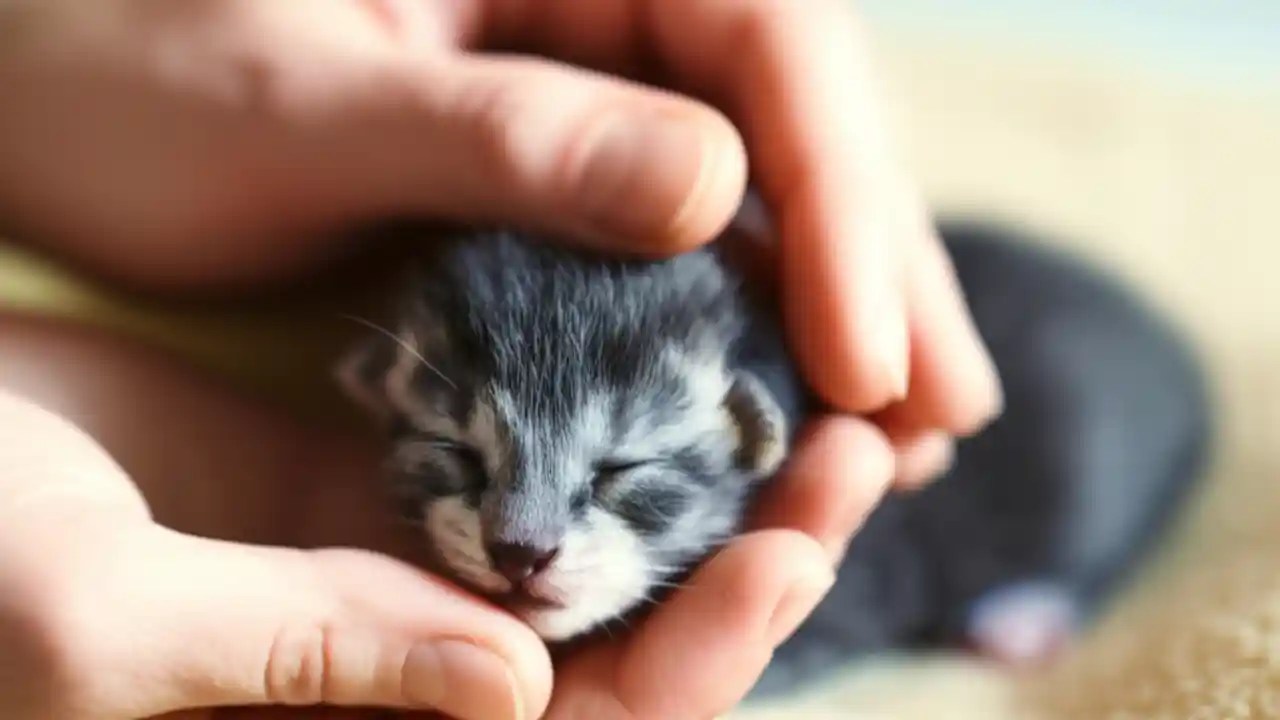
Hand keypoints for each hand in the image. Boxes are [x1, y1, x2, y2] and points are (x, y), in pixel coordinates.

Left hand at [0, 0, 1000, 448]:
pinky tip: (804, 393)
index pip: (760, 39)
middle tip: (943, 411)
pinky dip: (760, 314)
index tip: (871, 358)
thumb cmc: (134, 81)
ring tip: (916, 427)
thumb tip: (716, 191)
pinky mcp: (570, 154)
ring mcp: (595, 73)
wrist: (59, 100)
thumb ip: (501, 134)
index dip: (837, 200)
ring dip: (845, 301)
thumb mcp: (302, 109)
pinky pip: (699, 226)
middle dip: (876, 265)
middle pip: (799, 111)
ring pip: (768, 176)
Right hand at [0, 315, 894, 719]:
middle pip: (626, 643)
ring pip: (597, 546)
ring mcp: (400, 572)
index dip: (700, 658)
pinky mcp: (380, 482)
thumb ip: (305, 657)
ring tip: (801, 391)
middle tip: (852, 450)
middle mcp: (406, 676)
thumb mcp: (98, 625)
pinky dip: (608, 416)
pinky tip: (672, 346)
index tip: (792, 551)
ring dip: (700, 482)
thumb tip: (521, 680)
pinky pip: (529, 457)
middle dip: (748, 560)